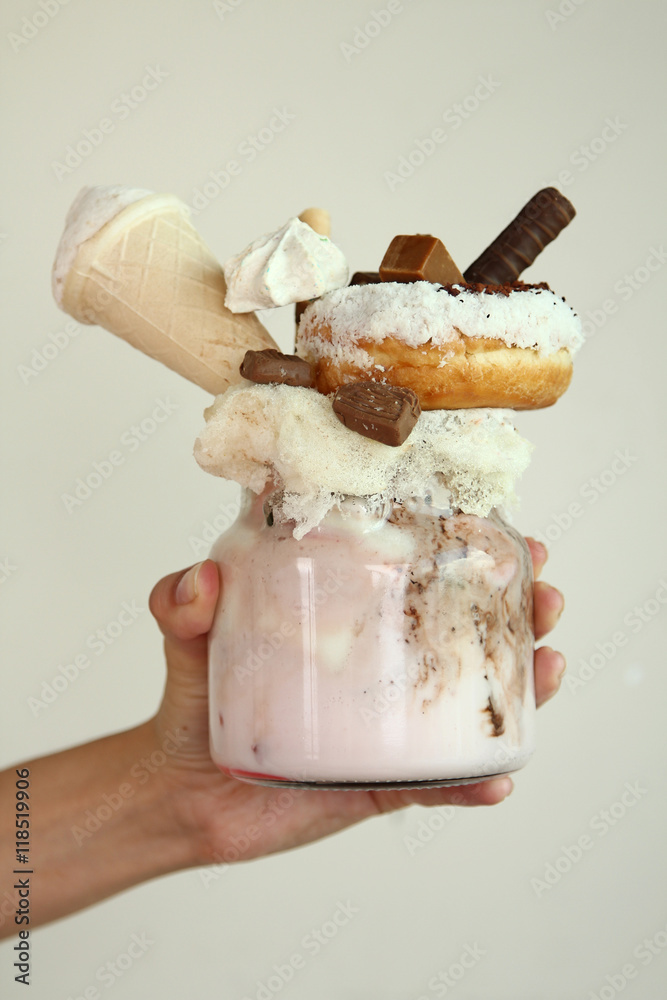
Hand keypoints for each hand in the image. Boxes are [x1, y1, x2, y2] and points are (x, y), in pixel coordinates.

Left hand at [147, 538, 564, 867]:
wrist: (185, 790)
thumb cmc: (198, 700)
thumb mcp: (188, 640)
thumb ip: (179, 604)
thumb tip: (201, 582)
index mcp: (349, 618)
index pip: (419, 573)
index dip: (473, 550)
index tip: (511, 532)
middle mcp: (381, 666)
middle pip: (466, 632)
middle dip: (520, 610)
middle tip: (544, 595)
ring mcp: (389, 724)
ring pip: (471, 701)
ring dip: (522, 685)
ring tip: (549, 668)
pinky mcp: (384, 782)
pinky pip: (438, 784)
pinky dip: (471, 784)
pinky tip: (497, 780)